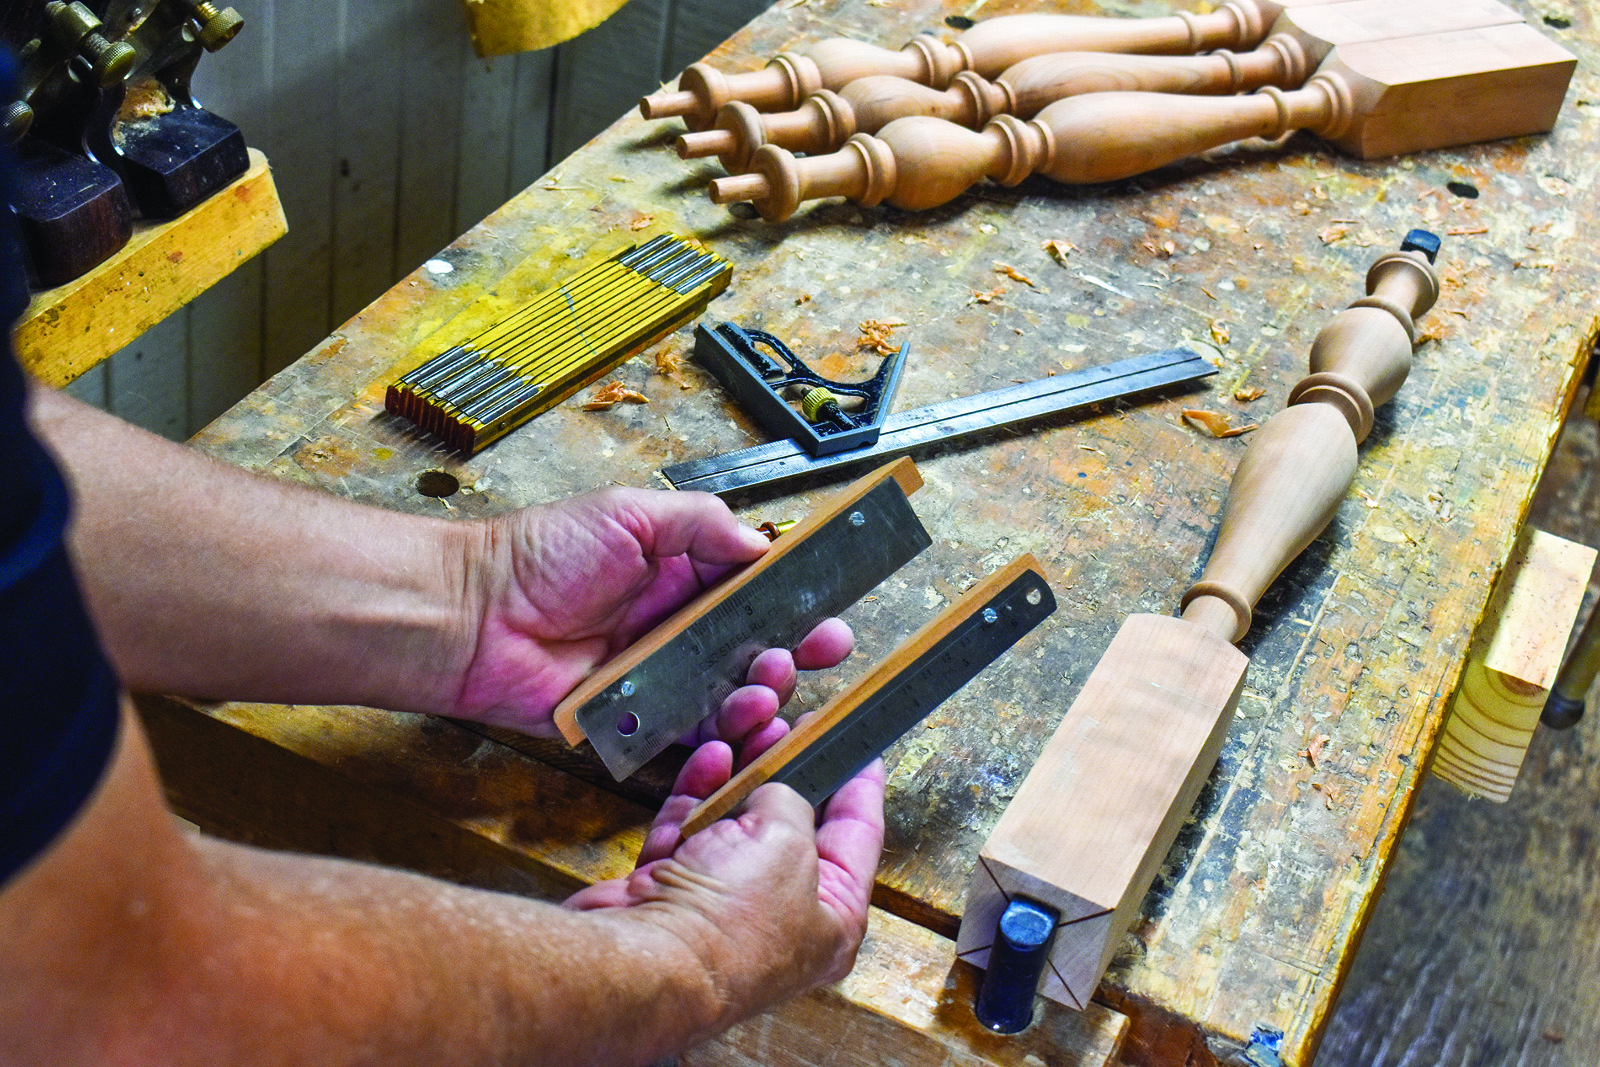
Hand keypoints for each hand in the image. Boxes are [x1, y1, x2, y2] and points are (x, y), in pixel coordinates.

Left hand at [447, 487, 851, 738]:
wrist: (475, 617)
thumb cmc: (538, 557)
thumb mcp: (628, 514)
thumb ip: (700, 523)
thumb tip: (761, 542)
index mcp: (680, 574)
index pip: (754, 588)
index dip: (795, 599)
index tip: (827, 607)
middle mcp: (677, 628)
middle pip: (755, 647)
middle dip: (794, 650)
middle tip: (817, 650)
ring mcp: (660, 679)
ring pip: (732, 695)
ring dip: (763, 692)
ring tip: (769, 684)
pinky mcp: (637, 724)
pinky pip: (690, 738)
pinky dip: (722, 738)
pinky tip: (745, 728)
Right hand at [565, 739, 885, 1029]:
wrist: (645, 959)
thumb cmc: (730, 925)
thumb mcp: (787, 841)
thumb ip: (790, 800)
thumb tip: (777, 786)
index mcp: (832, 918)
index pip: (857, 838)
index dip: (861, 787)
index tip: (862, 749)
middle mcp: (779, 916)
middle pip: (792, 826)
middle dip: (792, 771)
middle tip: (798, 729)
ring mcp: (722, 904)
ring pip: (736, 822)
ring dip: (743, 774)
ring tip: (754, 729)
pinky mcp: (671, 891)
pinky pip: (691, 829)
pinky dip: (698, 792)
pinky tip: (711, 755)